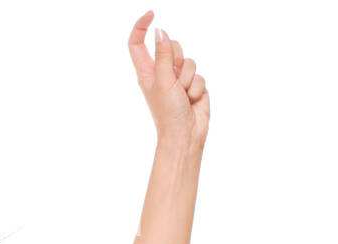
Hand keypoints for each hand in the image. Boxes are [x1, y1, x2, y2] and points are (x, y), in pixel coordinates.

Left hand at [129, 11, 208, 151]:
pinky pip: (199, 75)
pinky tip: (191, 100)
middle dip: (176, 59)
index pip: (137, 44)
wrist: (186, 135)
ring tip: (182, 95)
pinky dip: (197, 87)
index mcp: (146, 72)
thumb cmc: (168, 114)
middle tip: (174, 81)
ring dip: (188, 78)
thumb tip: (160, 32)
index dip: (142, 28)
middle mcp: (161, 73)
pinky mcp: (193, 85)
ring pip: (188, 60)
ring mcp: (177, 79)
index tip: (151, 14)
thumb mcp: (163, 81)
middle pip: (171, 46)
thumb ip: (162, 55)